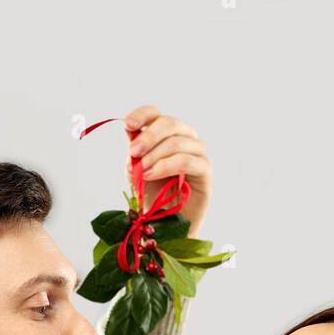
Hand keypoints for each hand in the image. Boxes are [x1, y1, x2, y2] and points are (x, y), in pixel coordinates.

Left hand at [123, 105, 211, 237]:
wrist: (165, 220)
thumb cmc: (153, 192)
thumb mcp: (136, 169)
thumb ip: (135, 150)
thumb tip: (130, 130)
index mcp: (166, 133)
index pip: (156, 114)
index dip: (142, 115)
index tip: (128, 125)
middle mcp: (185, 137)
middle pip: (169, 123)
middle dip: (148, 136)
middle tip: (133, 152)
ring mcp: (197, 152)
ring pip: (178, 142)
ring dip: (155, 155)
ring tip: (142, 172)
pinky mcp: (205, 170)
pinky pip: (188, 161)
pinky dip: (166, 166)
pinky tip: (152, 176)